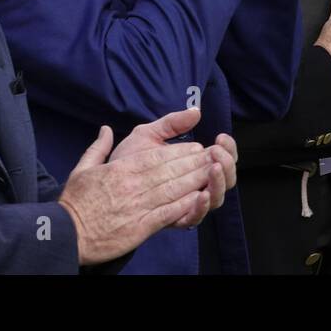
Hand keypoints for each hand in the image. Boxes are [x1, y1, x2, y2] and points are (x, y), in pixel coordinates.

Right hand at [58, 126, 219, 264]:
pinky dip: (185, 204)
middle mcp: (132, 185)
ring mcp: (137, 206)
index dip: (181, 151)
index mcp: (121, 169)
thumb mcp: (83, 168)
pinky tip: (198, 197)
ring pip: (173, 189)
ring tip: (211, 173)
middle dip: (194, 162)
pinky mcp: (140, 227)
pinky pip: (168, 213)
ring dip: (195, 180)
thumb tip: (105, 128)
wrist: (65, 234)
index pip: (158, 156)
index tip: (197, 146)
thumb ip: (98, 147)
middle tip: (212, 157)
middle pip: (170, 170)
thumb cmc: (75, 202)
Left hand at [110, 107, 237, 225]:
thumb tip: (196, 111)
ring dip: (220, 182)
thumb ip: (172, 123)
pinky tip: (202, 193)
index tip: (221, 137)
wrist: (102, 187)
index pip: (222, 156)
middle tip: (218, 151)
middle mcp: (196, 185)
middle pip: (227, 177)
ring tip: (214, 167)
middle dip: (228, 163)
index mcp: (194, 165)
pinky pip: (196, 217)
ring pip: (217, 198)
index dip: (228, 147)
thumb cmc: (126, 161)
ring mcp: (187, 203)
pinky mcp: (175, 219)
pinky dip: (202, 206)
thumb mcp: (148, 135)